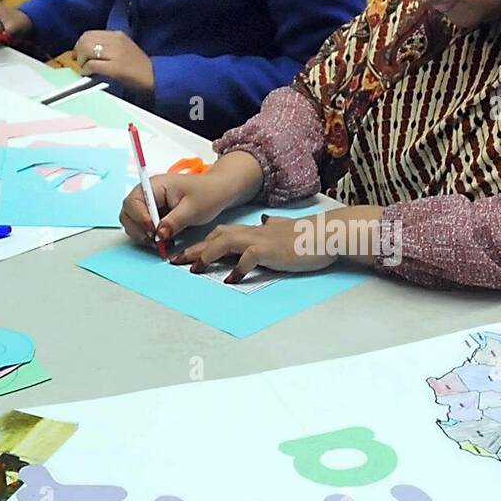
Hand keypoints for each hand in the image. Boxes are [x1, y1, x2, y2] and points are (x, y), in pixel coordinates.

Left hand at [75, 30, 154, 92]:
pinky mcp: (115, 68)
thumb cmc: (138, 66)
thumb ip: (108, 46)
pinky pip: (93, 65)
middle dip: (78, 51)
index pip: (90, 33)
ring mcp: (116, 54)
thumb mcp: (124, 48)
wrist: (155, 77)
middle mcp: (116, 41)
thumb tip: (87, 50)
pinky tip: (87, 74)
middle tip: (80, 62)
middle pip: (86, 40)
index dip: (80, 43)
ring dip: (81, 60)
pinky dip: (86, 70)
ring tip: (84, 68)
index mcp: (117, 35)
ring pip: (87, 50)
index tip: (79, 53)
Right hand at [120, 152, 263, 252]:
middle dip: (138, 229)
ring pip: (132, 222)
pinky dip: (149, 236)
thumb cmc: (207, 193)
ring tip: (161, 243)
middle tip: (155, 242)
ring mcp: (149, 204)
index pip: (134, 201)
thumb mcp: (193, 209)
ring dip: (142, 235)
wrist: (217, 192)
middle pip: (128, 213)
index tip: (153, 232)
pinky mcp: (153, 214)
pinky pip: (142, 227)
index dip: (140, 218)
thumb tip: (159, 234)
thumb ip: (174, 221)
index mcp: (155, 185)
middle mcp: (147, 193)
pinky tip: (163, 241)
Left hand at [174, 214, 334, 281]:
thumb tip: (264, 221)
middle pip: (215, 237)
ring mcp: (260, 240)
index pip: (222, 234)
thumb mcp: (284, 229)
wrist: (325, 233)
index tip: (187, 254)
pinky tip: (230, 280)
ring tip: (194, 269)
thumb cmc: (307, 235)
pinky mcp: (269, 250)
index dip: (202, 243)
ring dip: (207, 255)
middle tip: (175, 261)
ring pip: (224, 243)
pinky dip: (236, 269)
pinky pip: (247, 259)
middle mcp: (252, 233)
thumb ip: (272, 226)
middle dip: (194, 249)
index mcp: (254, 231)